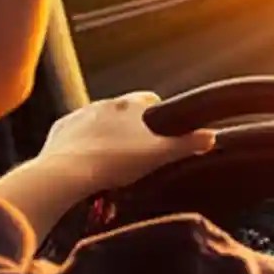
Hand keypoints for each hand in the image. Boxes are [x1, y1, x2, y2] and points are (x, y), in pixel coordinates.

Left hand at [36, 91, 214, 193]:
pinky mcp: (61, 130)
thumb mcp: (160, 155)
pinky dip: (82, 144)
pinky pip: (75, 134)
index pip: (151, 101)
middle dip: (131, 127)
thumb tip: (212, 136)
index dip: (159, 117)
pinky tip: (87, 163)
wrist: (68, 173)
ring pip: (99, 122)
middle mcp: (105, 103)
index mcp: (131, 105)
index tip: (161, 136)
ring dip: (106, 135)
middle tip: (137, 153)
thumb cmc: (116, 162)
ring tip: (112, 162)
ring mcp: (80, 115)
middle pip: (124, 111)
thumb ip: (188, 144)